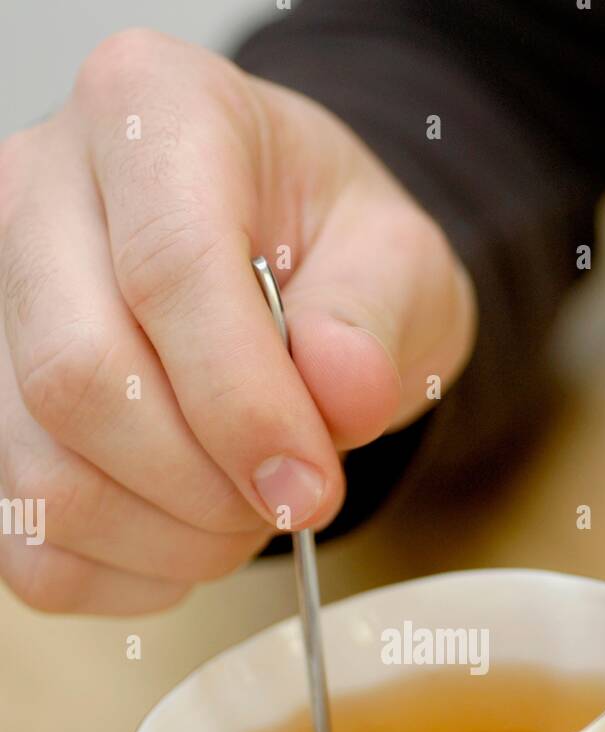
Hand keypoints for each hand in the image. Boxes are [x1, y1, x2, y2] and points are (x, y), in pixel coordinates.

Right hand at [0, 28, 475, 613]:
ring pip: (45, 477)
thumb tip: (339, 394)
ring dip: (172, 539)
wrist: (284, 270)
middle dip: (205, 484)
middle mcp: (36, 196)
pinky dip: (127, 573)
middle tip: (290, 501)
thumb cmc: (330, 253)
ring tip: (248, 510)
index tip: (309, 486)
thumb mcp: (396, 260)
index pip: (168, 272)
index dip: (244, 405)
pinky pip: (31, 544)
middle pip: (79, 382)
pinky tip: (190, 536)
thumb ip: (375, 318)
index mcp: (150, 113)